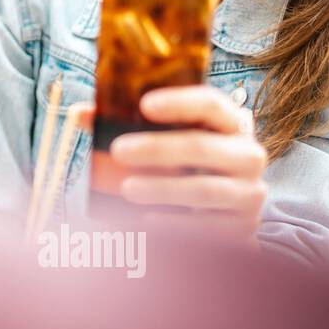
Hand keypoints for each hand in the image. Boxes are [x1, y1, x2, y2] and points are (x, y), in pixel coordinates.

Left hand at [109, 85, 266, 238]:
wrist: (219, 220)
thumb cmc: (184, 168)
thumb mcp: (163, 142)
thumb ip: (124, 125)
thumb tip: (78, 114)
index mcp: (230, 123)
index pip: (211, 103)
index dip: (180, 102)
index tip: (144, 104)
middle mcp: (247, 154)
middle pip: (204, 146)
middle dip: (158, 148)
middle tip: (117, 150)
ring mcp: (250, 192)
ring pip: (205, 189)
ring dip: (163, 188)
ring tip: (126, 189)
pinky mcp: (244, 226)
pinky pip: (209, 226)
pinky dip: (176, 223)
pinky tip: (147, 220)